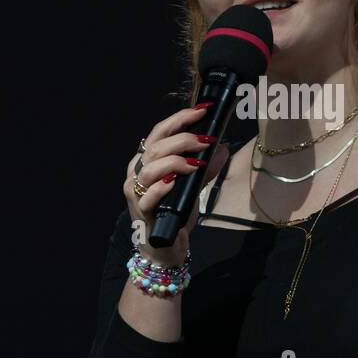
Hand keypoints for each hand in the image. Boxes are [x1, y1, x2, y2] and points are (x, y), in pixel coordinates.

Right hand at [124, 103, 231, 266]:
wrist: (165, 247)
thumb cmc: (174, 212)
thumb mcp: (193, 186)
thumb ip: (205, 168)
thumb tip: (222, 147)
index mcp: (147, 161)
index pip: (160, 132)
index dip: (180, 118)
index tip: (202, 111)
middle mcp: (137, 172)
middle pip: (155, 147)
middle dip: (183, 139)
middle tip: (205, 141)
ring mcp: (136, 192)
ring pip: (150, 168)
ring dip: (175, 161)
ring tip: (195, 164)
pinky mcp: (141, 212)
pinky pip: (148, 196)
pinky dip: (162, 187)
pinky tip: (175, 183)